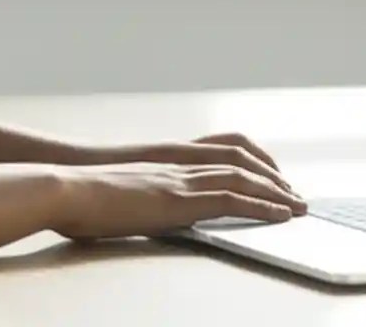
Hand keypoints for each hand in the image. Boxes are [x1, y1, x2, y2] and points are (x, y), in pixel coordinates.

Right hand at [51, 162, 307, 239]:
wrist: (66, 188)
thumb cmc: (82, 195)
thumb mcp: (121, 191)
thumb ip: (143, 196)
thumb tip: (151, 210)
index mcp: (166, 160)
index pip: (221, 151)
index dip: (251, 162)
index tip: (270, 177)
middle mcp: (179, 164)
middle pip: (240, 161)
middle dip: (272, 178)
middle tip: (295, 194)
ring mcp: (181, 180)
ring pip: (244, 178)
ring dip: (276, 192)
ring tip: (299, 206)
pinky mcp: (180, 199)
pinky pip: (233, 199)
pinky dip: (263, 206)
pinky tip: (280, 215)